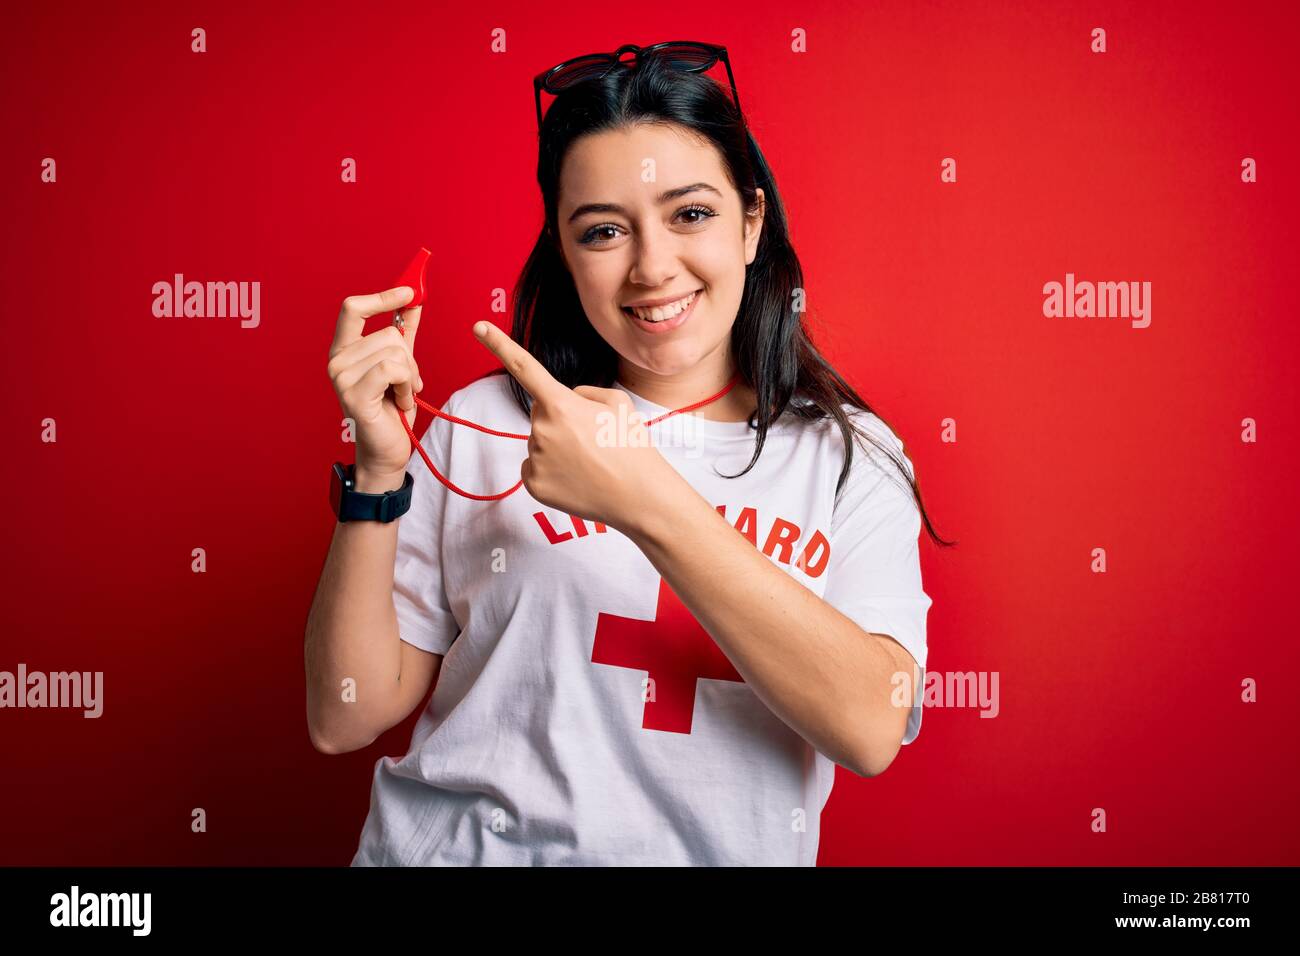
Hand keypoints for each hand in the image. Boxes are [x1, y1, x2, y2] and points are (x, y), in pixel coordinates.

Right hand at [327, 286, 423, 480]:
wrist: (388, 450)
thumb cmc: (391, 409)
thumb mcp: (401, 365)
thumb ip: (404, 332)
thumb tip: (414, 300)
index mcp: (344, 350)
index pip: (354, 308)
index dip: (382, 297)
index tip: (409, 291)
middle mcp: (337, 361)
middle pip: (387, 333)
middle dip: (409, 358)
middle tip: (406, 383)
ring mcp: (341, 378)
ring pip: (394, 352)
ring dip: (409, 376)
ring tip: (401, 394)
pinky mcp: (353, 395)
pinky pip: (392, 370)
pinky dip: (406, 386)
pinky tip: (400, 402)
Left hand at [471, 320, 677, 531]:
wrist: (640, 496)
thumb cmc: (632, 447)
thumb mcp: (617, 403)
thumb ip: (582, 393)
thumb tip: (565, 401)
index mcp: (561, 404)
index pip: (524, 367)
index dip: (499, 345)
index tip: (479, 327)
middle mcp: (542, 429)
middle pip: (541, 413)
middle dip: (561, 419)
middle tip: (593, 438)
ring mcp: (535, 459)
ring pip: (539, 442)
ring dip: (559, 447)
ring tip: (591, 461)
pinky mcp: (533, 484)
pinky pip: (534, 467)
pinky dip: (552, 470)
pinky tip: (577, 478)